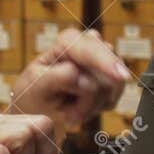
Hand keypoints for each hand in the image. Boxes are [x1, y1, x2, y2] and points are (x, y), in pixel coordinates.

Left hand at [8, 28, 129, 136]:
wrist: (39, 108)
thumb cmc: (33, 93)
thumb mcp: (35, 85)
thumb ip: (58, 78)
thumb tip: (86, 80)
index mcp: (67, 42)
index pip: (90, 49)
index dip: (106, 62)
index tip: (120, 76)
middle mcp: (90, 47)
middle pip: (107, 72)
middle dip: (88, 99)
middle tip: (65, 112)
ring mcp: (104, 64)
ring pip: (112, 89)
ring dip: (88, 107)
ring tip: (68, 109)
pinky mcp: (112, 82)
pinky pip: (112, 100)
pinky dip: (94, 110)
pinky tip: (78, 108)